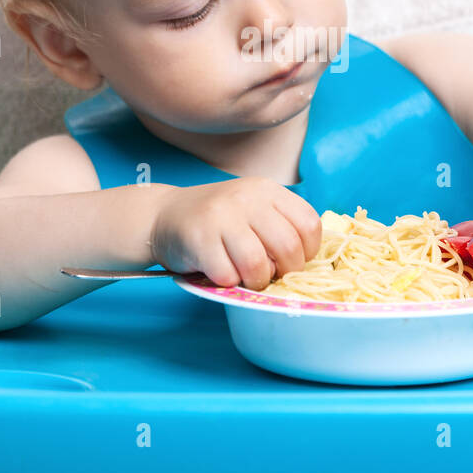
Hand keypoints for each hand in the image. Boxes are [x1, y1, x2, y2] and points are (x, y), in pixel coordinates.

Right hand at [150, 178, 322, 288]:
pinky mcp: (200, 239)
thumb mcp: (252, 209)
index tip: (292, 260)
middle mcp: (246, 198)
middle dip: (285, 272)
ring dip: (257, 281)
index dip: (307, 252)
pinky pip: (228, 275)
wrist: (163, 215)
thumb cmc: (217, 220)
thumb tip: (304, 263)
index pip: (309, 224)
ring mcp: (221, 217)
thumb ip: (279, 226)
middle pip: (287, 247)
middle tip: (271, 274)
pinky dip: (228, 283)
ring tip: (247, 277)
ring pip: (258, 265)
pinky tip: (221, 272)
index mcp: (267, 190)